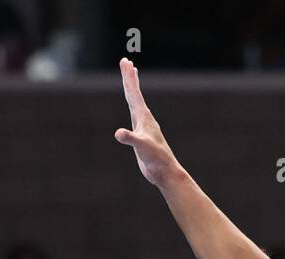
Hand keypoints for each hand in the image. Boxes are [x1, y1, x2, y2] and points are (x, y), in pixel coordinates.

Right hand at [114, 58, 179, 187]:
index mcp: (144, 117)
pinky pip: (135, 115)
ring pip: (136, 103)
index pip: (134, 93)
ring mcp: (144, 127)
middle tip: (126, 61)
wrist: (165, 172)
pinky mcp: (142, 135)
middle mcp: (144, 119)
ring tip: (130, 78)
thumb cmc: (155, 159)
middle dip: (129, 77)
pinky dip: (133, 107)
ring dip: (132, 90)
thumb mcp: (142, 147)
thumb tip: (119, 134)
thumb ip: (131, 139)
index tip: (126, 61)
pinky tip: (133, 108)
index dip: (129, 77)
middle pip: (135, 93)